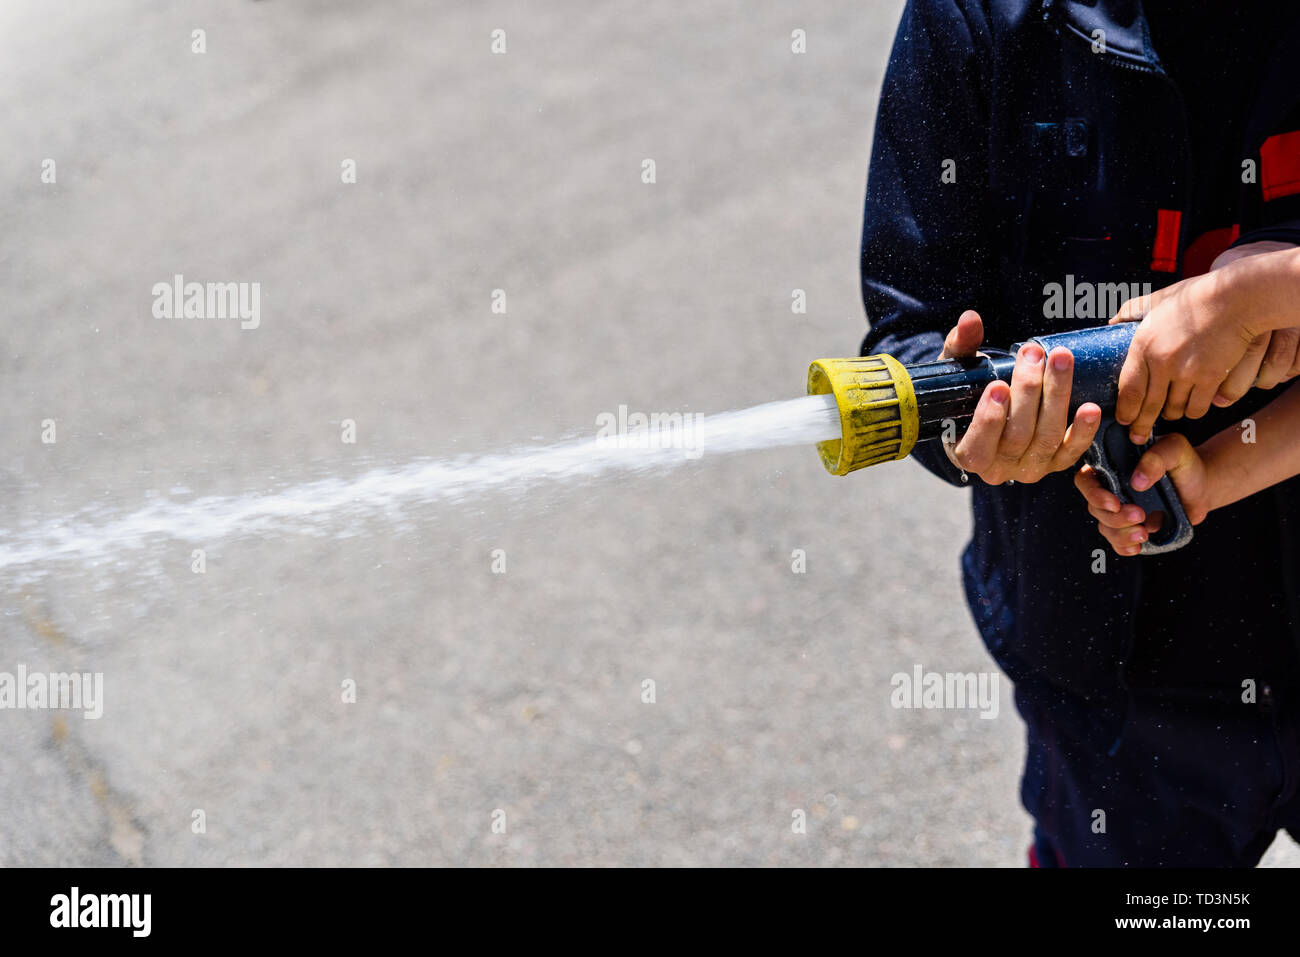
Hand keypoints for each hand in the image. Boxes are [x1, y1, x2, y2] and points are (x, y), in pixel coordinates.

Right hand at [939, 310, 1101, 483]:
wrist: (988, 414)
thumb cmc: (968, 396)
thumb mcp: (958, 372)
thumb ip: (961, 347)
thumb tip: (969, 319)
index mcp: (969, 455)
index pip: (978, 446)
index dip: (989, 419)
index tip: (998, 386)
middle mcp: (999, 469)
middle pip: (1018, 435)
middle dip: (1028, 392)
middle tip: (1033, 355)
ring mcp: (1029, 468)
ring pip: (1047, 437)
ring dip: (1057, 397)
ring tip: (1061, 360)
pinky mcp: (1055, 462)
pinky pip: (1071, 451)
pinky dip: (1083, 431)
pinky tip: (1091, 408)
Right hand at [1074, 433, 1212, 555]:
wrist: (1201, 487)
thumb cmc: (1185, 463)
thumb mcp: (1175, 450)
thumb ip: (1156, 458)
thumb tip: (1137, 482)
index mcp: (1112, 466)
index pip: (1086, 480)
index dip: (1093, 494)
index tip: (1115, 503)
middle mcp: (1110, 489)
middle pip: (1094, 508)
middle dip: (1115, 518)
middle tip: (1140, 515)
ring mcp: (1119, 511)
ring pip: (1105, 527)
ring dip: (1121, 534)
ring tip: (1145, 532)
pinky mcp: (1130, 528)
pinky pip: (1117, 542)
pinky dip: (1124, 547)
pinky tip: (1138, 546)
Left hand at [1113, 241, 1299, 443]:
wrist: (1236, 298)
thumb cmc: (1195, 297)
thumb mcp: (1156, 300)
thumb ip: (1131, 311)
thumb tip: (1113, 323)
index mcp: (1143, 345)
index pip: (1128, 389)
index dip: (1125, 410)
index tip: (1123, 419)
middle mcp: (1162, 362)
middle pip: (1148, 406)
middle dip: (1142, 425)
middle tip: (1137, 436)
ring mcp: (1187, 372)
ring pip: (1174, 408)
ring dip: (1170, 414)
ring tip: (1166, 415)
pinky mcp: (1211, 378)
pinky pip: (1197, 407)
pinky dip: (1193, 410)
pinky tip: (1190, 407)